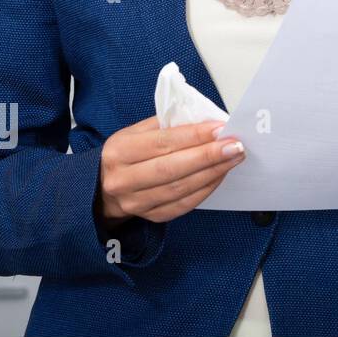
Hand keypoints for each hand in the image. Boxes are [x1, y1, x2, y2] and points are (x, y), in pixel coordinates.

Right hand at [98, 115, 245, 225]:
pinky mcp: (149, 216)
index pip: (162, 142)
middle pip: (172, 168)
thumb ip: (167, 124)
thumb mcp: (135, 132)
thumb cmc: (126, 154)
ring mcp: (135, 202)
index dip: (194, 136)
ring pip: (180, 189)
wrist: (101, 188)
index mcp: (119, 150)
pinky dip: (205, 190)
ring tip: (234, 158)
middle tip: (235, 145)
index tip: (220, 128)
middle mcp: (123, 179)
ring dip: (212, 172)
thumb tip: (206, 120)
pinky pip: (183, 205)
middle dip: (208, 156)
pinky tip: (220, 175)